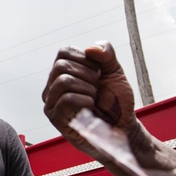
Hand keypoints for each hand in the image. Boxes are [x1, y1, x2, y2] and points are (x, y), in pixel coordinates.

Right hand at [41, 41, 136, 160]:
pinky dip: (84, 101)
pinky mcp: (55, 118)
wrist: (123, 127)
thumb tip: (89, 48)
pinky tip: (90, 108)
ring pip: (63, 81)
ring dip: (87, 89)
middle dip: (87, 75)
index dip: (85, 59)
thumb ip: (106, 54)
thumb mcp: (115, 72)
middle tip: (97, 89)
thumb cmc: (116, 102)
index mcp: (63, 73)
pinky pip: (66, 100)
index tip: (97, 73)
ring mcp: (52, 103)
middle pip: (61, 65)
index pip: (64, 52)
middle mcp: (53, 86)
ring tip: (93, 99)